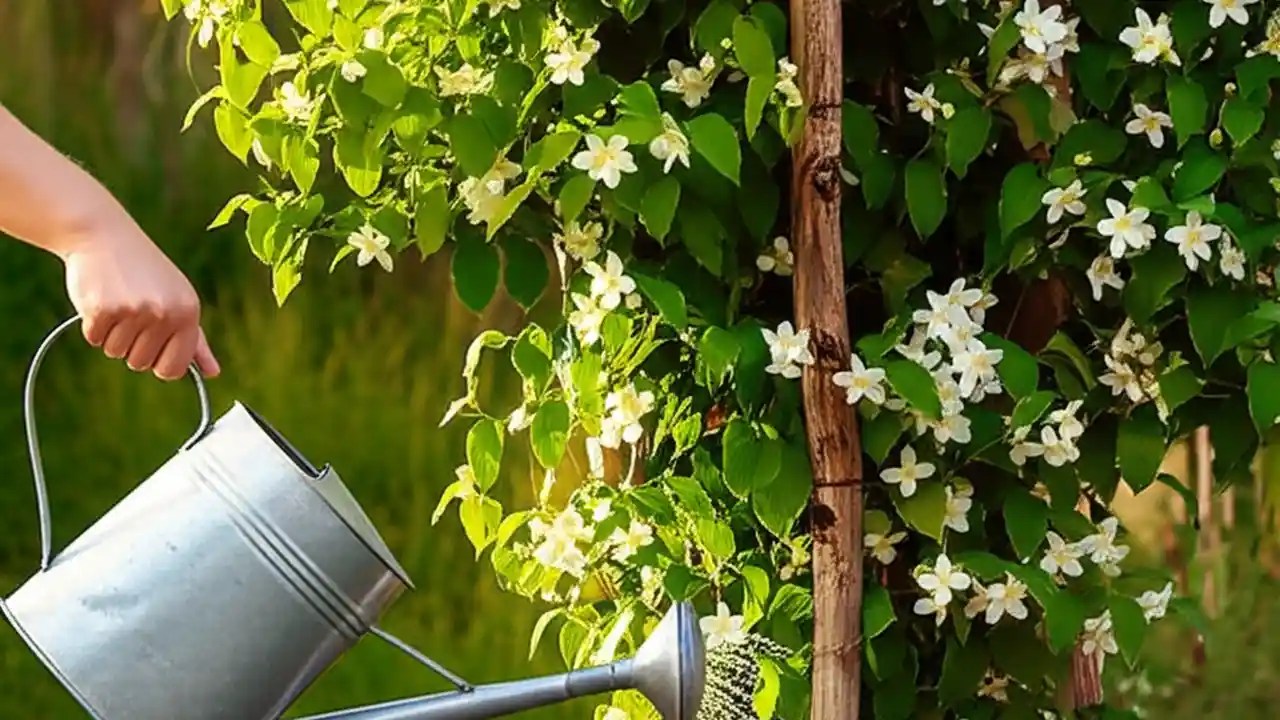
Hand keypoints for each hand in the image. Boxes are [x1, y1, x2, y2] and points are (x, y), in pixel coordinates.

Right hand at [61, 218, 219, 380]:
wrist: (105, 235)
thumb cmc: (145, 272)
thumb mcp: (179, 299)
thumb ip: (195, 339)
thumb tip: (213, 373)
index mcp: (188, 313)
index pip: (173, 369)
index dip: (158, 363)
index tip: (153, 346)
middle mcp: (165, 313)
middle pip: (141, 363)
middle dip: (132, 345)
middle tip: (132, 310)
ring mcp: (134, 311)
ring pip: (116, 353)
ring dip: (112, 334)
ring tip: (118, 301)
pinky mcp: (102, 308)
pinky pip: (94, 339)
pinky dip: (93, 325)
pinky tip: (101, 298)